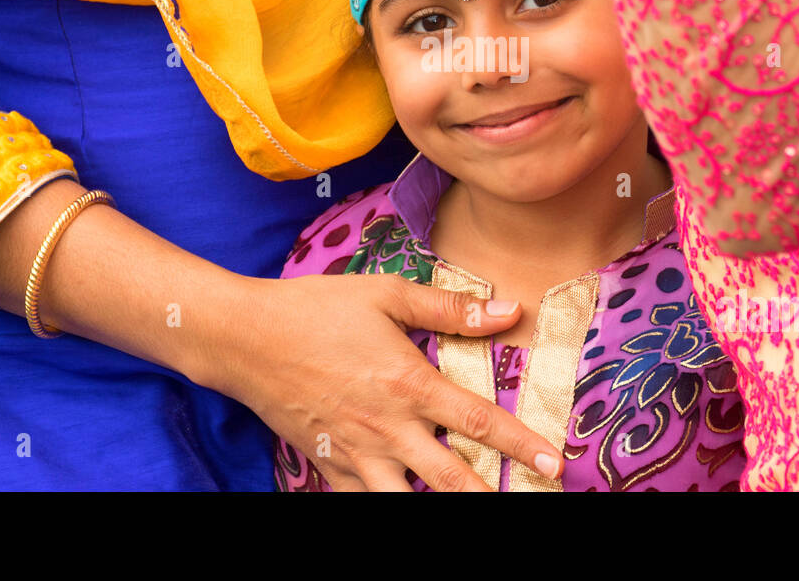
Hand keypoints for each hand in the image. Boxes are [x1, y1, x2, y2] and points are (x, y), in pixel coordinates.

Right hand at [197, 272, 564, 490]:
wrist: (245, 338)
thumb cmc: (316, 309)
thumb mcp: (385, 295)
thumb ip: (448, 308)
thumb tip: (508, 310)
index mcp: (407, 382)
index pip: (478, 421)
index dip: (521, 445)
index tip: (554, 462)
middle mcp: (387, 427)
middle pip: (451, 477)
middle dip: (493, 494)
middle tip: (533, 500)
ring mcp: (356, 453)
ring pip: (408, 500)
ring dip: (444, 503)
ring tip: (474, 504)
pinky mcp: (329, 465)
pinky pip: (366, 500)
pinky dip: (390, 503)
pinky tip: (407, 499)